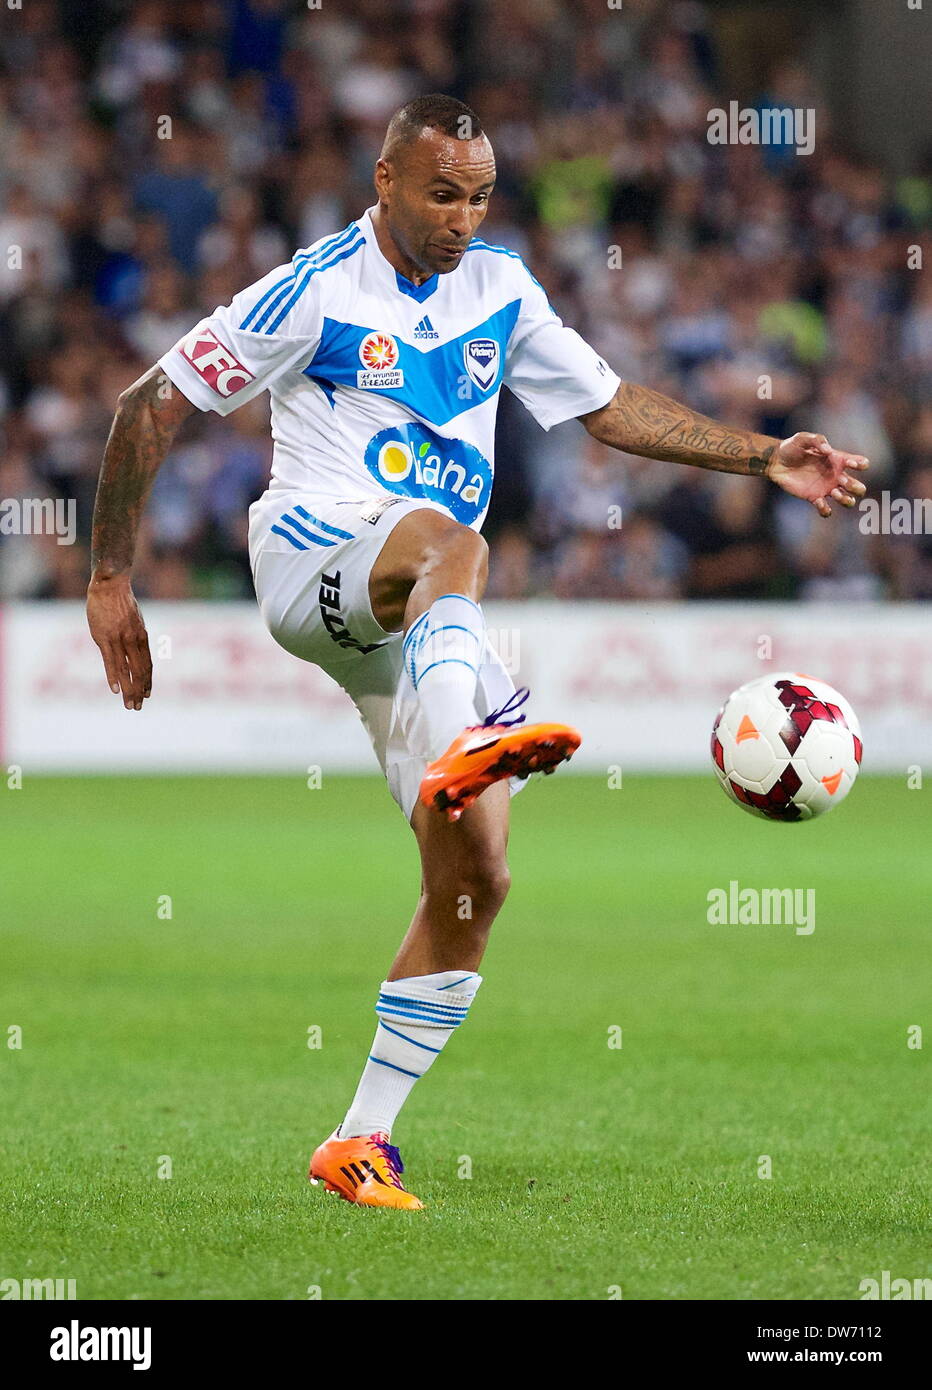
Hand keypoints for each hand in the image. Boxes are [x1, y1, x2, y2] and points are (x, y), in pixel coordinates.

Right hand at [86, 573, 151, 710]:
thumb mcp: (135, 619)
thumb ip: (135, 635)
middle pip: (139, 671)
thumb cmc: (121, 601)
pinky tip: (116, 690)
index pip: (147, 664)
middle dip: (139, 691)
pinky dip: (113, 677)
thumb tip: (136, 647)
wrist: (110, 585)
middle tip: (138, 707)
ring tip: (129, 705)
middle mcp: (133, 641)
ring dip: (129, 690)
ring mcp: (119, 640)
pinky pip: (110, 661)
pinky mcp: (104, 638)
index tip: (147, 694)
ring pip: (126, 670)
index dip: (147, 681)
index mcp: (141, 637)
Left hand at [767, 432, 868, 516]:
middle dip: (856, 487)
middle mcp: (836, 475)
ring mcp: (826, 488)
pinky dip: (826, 510)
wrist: (776, 462)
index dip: (861, 464)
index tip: (850, 464)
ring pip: (846, 500)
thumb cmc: (791, 447)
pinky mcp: (814, 497)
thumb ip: (817, 440)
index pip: (860, 463)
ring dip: (845, 499)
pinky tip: (819, 502)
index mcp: (838, 460)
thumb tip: (828, 451)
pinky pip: (826, 509)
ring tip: (834, 492)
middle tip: (842, 481)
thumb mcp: (803, 438)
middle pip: (857, 487)